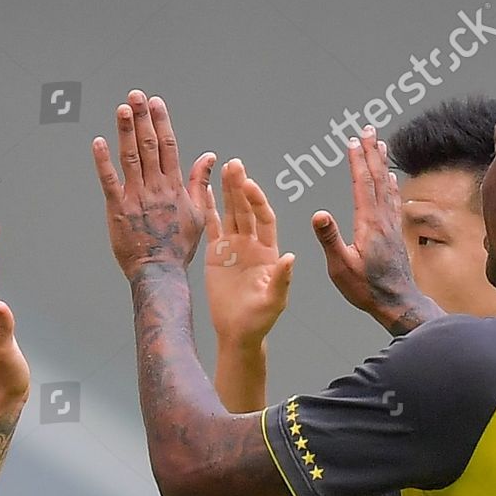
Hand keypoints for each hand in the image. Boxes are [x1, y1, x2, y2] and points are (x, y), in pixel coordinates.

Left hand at [92, 91, 214, 280]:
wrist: (159, 272)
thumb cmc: (178, 246)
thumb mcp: (197, 213)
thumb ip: (200, 182)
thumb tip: (209, 156)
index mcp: (175, 187)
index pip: (168, 146)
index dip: (161, 122)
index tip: (156, 102)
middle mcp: (156, 187)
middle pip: (149, 146)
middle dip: (143, 118)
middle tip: (135, 95)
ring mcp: (136, 197)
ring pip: (130, 158)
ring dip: (125, 131)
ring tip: (122, 109)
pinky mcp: (117, 209)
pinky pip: (109, 181)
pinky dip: (103, 161)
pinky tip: (98, 142)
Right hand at [205, 160, 295, 348]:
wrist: (238, 331)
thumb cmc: (260, 319)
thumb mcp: (274, 301)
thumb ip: (282, 279)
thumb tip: (290, 257)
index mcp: (268, 251)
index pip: (264, 219)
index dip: (257, 201)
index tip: (249, 185)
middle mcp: (251, 244)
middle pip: (246, 209)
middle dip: (240, 187)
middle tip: (235, 164)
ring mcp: (233, 247)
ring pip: (230, 213)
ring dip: (227, 191)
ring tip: (224, 166)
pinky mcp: (216, 253)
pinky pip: (212, 226)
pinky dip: (208, 208)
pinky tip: (204, 189)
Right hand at [312, 127, 430, 324]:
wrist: (397, 302)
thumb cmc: (367, 288)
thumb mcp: (341, 266)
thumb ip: (330, 239)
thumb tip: (318, 213)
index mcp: (368, 224)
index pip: (362, 184)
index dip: (357, 161)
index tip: (353, 140)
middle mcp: (383, 219)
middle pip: (377, 178)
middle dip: (371, 153)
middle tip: (369, 130)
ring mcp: (391, 225)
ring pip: (387, 186)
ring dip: (382, 163)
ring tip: (381, 144)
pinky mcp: (395, 233)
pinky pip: (393, 200)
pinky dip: (391, 184)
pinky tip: (392, 179)